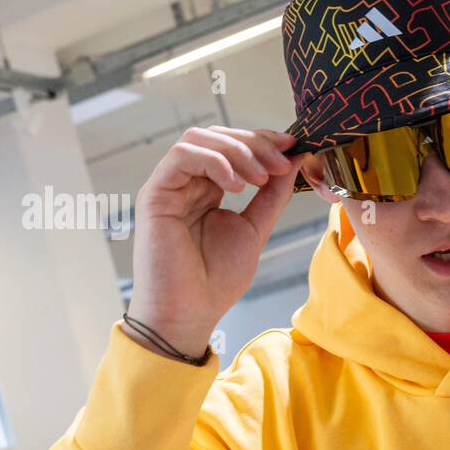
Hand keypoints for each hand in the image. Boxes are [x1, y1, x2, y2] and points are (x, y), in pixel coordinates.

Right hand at [127, 126, 303, 356]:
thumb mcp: (255, 229)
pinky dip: (215, 162)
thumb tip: (295, 159)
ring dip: (237, 151)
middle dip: (255, 143)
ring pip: (199, 139)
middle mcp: (187, 183)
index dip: (263, 141)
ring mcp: (169, 186)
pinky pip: (182, 156)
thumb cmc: (216, 280)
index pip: (233, 147)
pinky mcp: (155, 193)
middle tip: (281, 163)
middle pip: (217, 136)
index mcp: (208, 189)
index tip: (293, 148)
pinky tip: (236, 187)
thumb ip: (272, 195)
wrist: (189, 312)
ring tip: (260, 179)